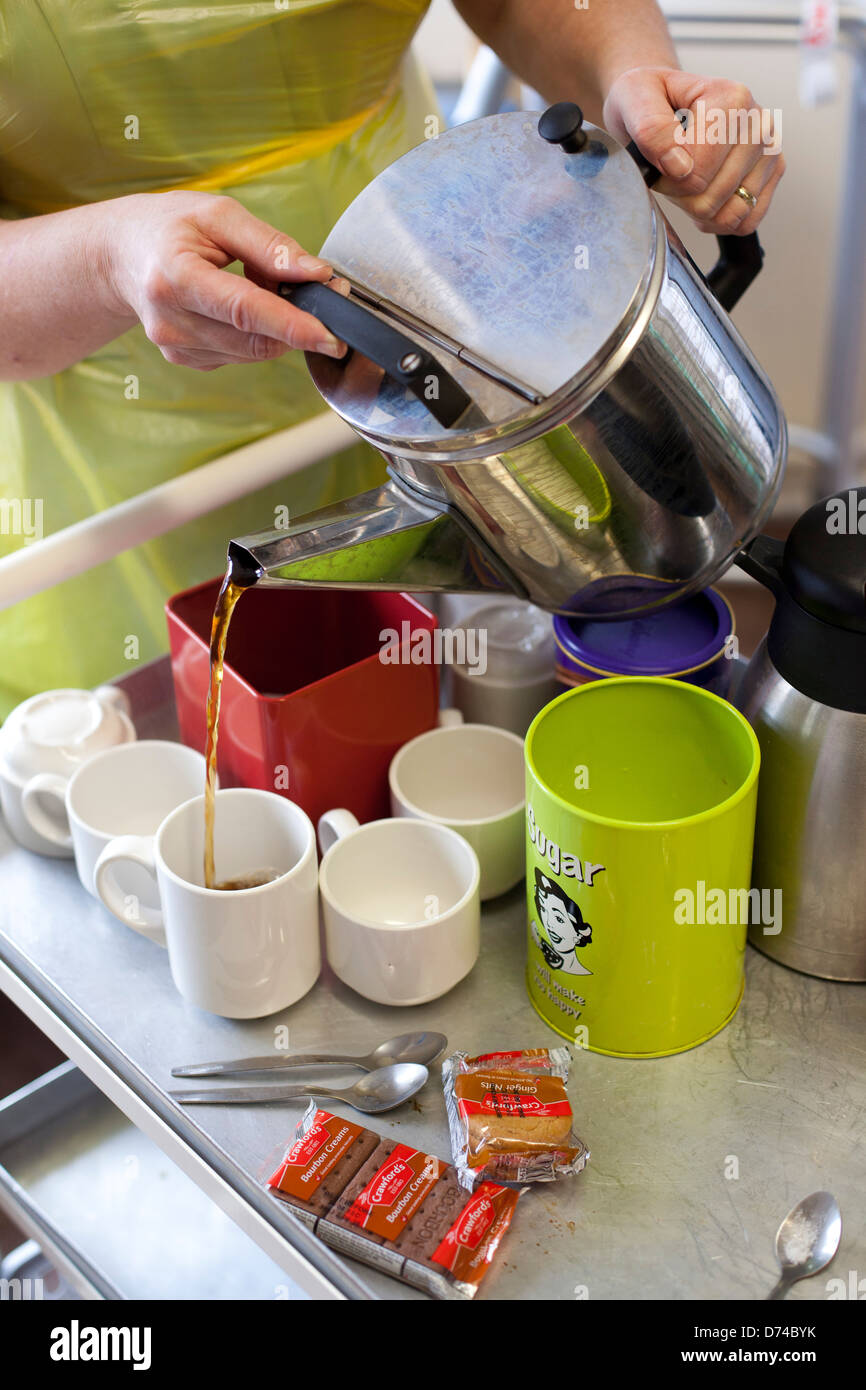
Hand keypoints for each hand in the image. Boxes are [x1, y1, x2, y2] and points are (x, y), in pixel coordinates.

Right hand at [103, 191, 347, 369]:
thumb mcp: (219, 215)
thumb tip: (318, 274)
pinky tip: (237, 304)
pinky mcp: (185, 360)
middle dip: (295, 321)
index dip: (293, 325)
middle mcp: (171, 320)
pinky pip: (241, 355)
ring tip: (254, 283)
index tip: (330, 336)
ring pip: (254, 351)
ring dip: (273, 325)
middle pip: (255, 338)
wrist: (120, 254)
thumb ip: (271, 246)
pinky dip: (254, 333)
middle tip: (310, 287)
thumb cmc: (169, 227)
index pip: (244, 310)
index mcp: (175, 276)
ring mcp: (176, 347)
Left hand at [603, 67, 784, 235]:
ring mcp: (769, 150)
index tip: (659, 162)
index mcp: (733, 99)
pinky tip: (705, 196)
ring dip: (699, 209)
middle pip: (714, 198)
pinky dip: (720, 219)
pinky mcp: (772, 172)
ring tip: (687, 181)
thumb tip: (679, 166)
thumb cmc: (653, 96)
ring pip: (731, 214)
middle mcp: (759, 123)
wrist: (663, 96)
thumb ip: (652, 130)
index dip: (668, 181)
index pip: (698, 174)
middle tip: (671, 171)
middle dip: (682, 196)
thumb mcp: (635, 98)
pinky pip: (747, 221)